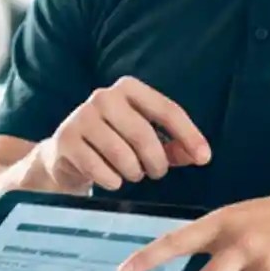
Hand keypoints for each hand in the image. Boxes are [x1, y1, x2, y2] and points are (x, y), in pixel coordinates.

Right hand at [37, 76, 210, 192]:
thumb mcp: (145, 139)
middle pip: (144, 135)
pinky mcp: (66, 141)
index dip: (189, 135)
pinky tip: (110, 178)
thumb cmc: (114, 143)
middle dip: (156, 162)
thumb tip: (200, 156)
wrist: (65, 153)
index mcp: (128, 88)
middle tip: (156, 172)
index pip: (166, 109)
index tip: (204, 158)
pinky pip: (101, 170)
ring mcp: (82, 117)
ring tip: (131, 173)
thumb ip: (174, 146)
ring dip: (134, 173)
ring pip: (123, 155)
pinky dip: (113, 181)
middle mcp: (104, 97)